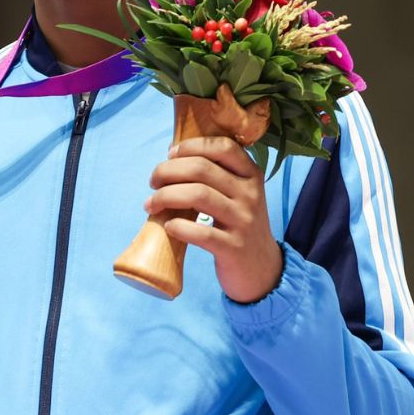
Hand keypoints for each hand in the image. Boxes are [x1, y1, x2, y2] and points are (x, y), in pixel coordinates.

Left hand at [145, 136, 283, 303]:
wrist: (262, 268)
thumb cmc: (239, 225)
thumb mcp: (238, 195)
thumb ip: (217, 175)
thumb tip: (172, 157)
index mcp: (251, 175)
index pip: (222, 147)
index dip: (191, 146)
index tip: (170, 155)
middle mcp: (250, 194)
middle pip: (201, 169)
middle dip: (168, 171)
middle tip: (153, 182)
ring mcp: (244, 221)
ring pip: (198, 195)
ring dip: (165, 196)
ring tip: (150, 205)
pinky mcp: (234, 247)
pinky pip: (201, 232)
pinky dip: (178, 227)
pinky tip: (168, 227)